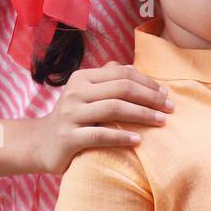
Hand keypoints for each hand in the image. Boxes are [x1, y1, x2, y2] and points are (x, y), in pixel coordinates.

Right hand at [29, 61, 173, 174]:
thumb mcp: (84, 94)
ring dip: (142, 114)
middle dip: (150, 97)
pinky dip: (122, 136)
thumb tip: (128, 66)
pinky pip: (100, 135)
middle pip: (121, 88)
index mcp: (82, 78)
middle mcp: (75, 93)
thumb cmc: (71, 118)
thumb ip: (104, 79)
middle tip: (170, 108)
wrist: (40, 143)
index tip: (165, 94)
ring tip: (161, 122)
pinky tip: (138, 140)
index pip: (121, 73)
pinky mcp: (68, 138)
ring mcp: (70, 115)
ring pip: (113, 109)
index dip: (146, 82)